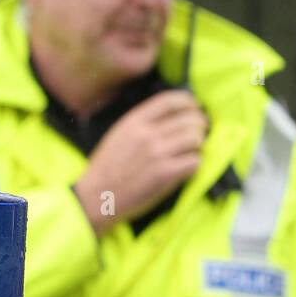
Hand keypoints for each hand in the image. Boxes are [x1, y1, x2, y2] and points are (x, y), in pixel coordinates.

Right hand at [73, 90, 206, 236]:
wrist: (96, 196)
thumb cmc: (106, 167)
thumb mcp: (118, 135)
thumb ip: (142, 123)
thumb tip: (172, 116)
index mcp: (134, 121)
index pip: (171, 100)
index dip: (189, 102)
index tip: (194, 109)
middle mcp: (147, 134)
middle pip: (190, 119)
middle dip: (199, 126)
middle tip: (199, 133)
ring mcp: (157, 154)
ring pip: (196, 139)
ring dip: (198, 146)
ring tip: (190, 152)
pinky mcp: (166, 174)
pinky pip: (195, 161)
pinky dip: (193, 164)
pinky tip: (184, 168)